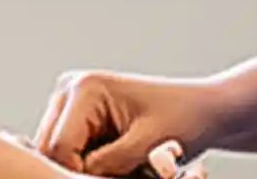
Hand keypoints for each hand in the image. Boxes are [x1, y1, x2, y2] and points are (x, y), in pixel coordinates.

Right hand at [34, 71, 225, 176]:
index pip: (59, 148)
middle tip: (124, 176)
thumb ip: (105, 167)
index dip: (78, 176)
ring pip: (58, 154)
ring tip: (124, 171)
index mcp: (84, 88)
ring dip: (84, 170)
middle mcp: (69, 89)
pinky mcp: (78, 116)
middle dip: (80, 172)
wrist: (203, 108)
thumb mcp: (145, 148)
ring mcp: (70, 102)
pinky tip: (118, 166)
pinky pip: (71, 152)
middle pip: (52, 151)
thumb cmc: (184, 119)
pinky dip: (89, 166)